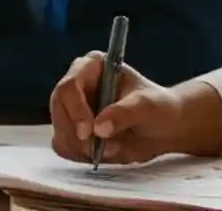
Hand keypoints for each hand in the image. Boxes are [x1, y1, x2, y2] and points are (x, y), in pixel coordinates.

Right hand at [50, 52, 194, 163]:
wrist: (163, 128)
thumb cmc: (157, 108)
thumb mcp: (146, 106)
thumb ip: (124, 113)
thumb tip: (99, 128)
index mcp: (91, 66)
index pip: (69, 86)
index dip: (75, 109)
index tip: (89, 132)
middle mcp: (76, 84)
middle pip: (58, 108)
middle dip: (77, 133)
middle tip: (98, 149)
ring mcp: (71, 108)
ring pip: (60, 130)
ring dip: (83, 147)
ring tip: (113, 149)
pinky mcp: (71, 130)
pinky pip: (64, 146)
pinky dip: (81, 155)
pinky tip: (104, 153)